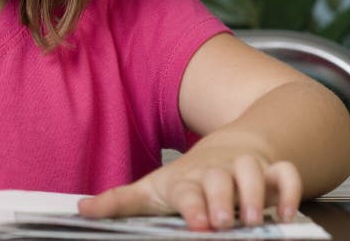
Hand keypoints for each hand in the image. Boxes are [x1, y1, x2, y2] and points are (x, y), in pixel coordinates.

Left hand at [77, 144, 302, 230]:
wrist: (228, 148)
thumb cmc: (188, 179)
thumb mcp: (153, 190)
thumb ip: (120, 202)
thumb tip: (81, 210)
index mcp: (187, 179)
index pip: (188, 188)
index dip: (193, 203)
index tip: (196, 223)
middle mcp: (217, 170)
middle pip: (219, 177)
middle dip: (222, 198)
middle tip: (223, 222)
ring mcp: (246, 168)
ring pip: (253, 171)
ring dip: (255, 193)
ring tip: (253, 219)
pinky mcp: (272, 170)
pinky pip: (286, 173)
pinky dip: (290, 188)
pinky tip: (288, 211)